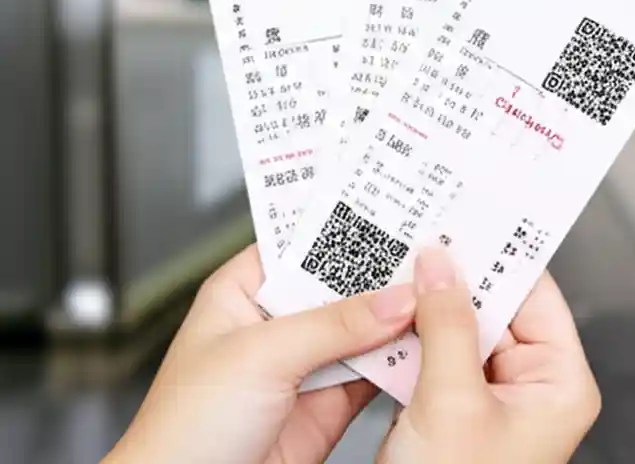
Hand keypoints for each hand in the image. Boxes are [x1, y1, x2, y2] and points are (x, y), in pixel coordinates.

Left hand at [106, 245, 416, 463]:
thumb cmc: (182, 432)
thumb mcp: (257, 357)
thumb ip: (332, 324)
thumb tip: (397, 297)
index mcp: (242, 294)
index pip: (302, 242)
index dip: (347, 223)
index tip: (398, 207)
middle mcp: (277, 325)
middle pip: (345, 285)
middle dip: (388, 272)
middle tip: (438, 250)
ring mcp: (307, 366)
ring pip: (368, 329)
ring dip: (404, 317)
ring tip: (446, 292)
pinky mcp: (331, 406)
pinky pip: (378, 373)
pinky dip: (407, 362)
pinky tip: (434, 343)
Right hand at [378, 248, 600, 463]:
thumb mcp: (454, 403)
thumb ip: (447, 328)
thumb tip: (439, 267)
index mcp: (559, 383)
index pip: (535, 297)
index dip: (500, 257)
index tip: (467, 220)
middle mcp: (532, 387)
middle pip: (494, 310)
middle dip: (453, 282)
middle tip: (418, 243)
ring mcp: (490, 399)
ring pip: (458, 333)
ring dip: (427, 311)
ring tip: (395, 277)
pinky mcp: (453, 411)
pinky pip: (435, 359)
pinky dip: (410, 342)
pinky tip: (386, 321)